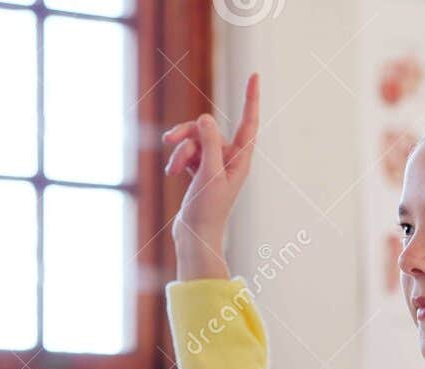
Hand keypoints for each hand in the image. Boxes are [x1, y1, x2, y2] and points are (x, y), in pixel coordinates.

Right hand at [163, 72, 259, 279]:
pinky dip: (178, 160)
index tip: (254, 74)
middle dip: (187, 134)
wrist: (195, 237)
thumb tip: (205, 118)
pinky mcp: (201, 172)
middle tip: (169, 139)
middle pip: (208, 130)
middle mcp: (230, 160)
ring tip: (171, 169)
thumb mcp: (208, 174)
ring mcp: (215, 165)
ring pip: (194, 141)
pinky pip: (188, 153)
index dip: (251, 98)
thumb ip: (208, 144)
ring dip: (180, 151)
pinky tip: (172, 172)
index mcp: (241, 160)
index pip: (248, 122)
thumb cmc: (207, 210)